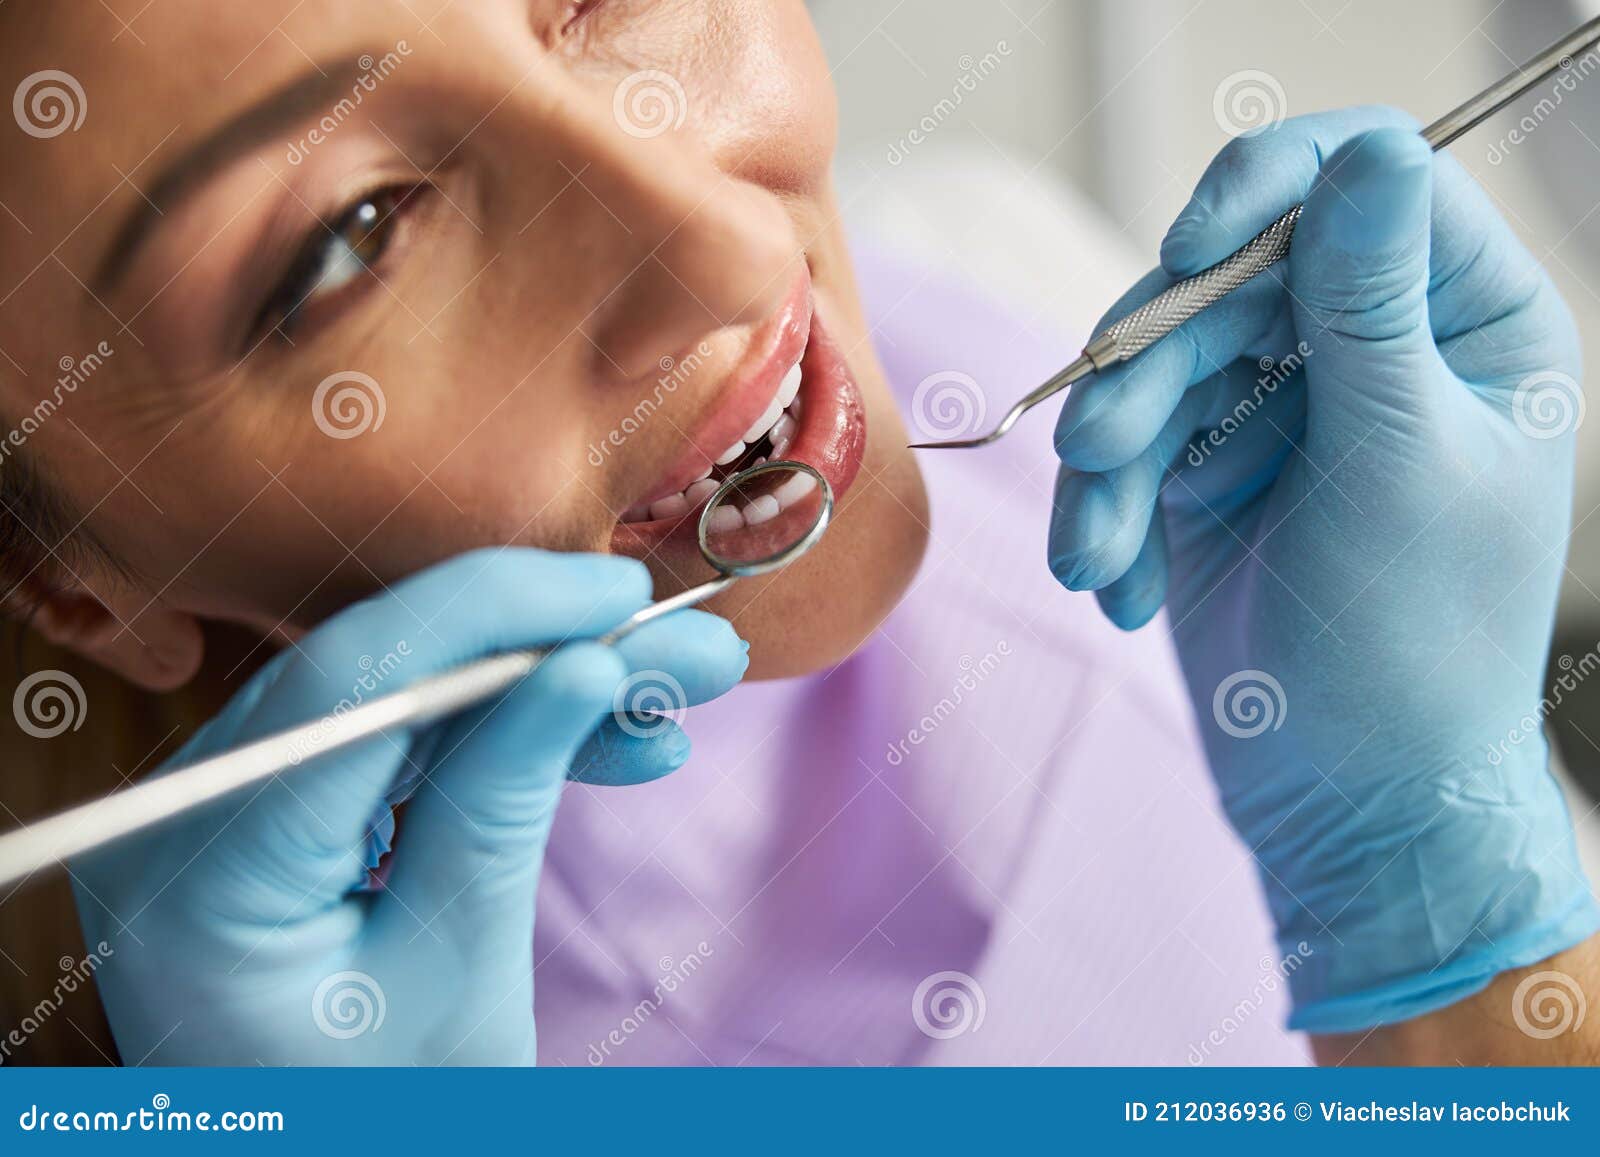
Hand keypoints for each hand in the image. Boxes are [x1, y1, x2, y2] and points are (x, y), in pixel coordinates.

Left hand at [73, 548, 747, 1063]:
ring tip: (673, 701)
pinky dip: (502, 740)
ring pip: (407, 699)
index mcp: (200, 875)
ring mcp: (224, 816)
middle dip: (551, 651)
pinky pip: (397, 745)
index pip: (351, 680)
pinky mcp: (272, 821)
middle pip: (386, 674)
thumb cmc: (382, 1125)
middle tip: (687, 649)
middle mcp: (186, 819)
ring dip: (546, 693)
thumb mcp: (455, 979)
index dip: (499, 611)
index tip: (624, 597)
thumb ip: (505, 806)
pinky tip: (606, 745)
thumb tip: (589, 664)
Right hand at [1047, 107, 1598, 1031]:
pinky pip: (1128, 444)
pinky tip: (1118, 584)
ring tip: (1098, 553)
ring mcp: (1281, 405)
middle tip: (1098, 450)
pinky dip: (1110, 509)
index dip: (1267, 187)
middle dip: (1152, 365)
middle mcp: (1370, 345)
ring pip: (1158, 360)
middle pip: (1229, 273)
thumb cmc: (1414, 645)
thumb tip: (1369, 150)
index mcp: (1465, 323)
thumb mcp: (1399, 461)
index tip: (1188, 245)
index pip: (1367, 179)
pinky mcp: (1207, 467)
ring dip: (1113, 458)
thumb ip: (1371, 306)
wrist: (1348, 803)